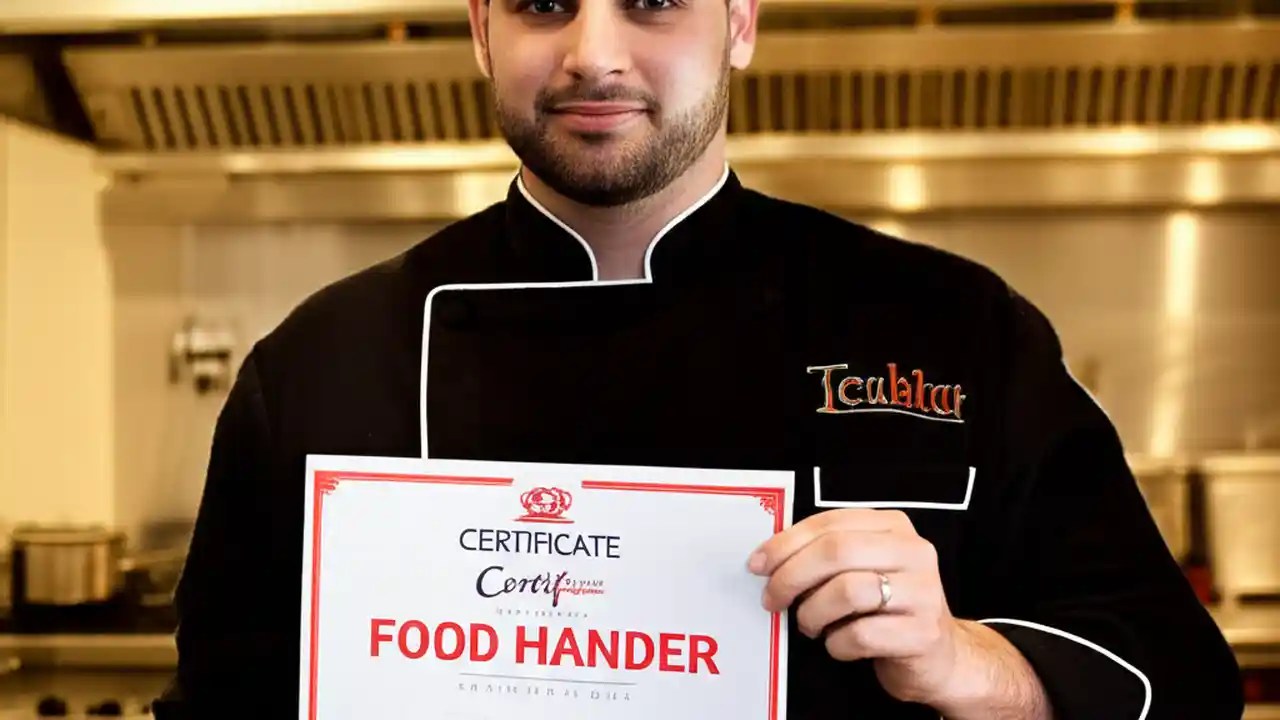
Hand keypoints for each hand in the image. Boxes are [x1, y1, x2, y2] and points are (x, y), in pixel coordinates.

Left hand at [747, 508, 961, 704]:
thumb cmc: (889, 609)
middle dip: (791, 576)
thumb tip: (768, 557)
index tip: (758, 563)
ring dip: (813, 613)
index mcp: (894, 527)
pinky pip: (861, 634)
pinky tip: (838, 643)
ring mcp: (923, 592)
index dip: (786, 543)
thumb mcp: (862, 569)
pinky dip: (836, 643)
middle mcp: (914, 552)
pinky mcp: (923, 633)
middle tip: (772, 598)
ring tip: (810, 624)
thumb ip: (825, 554)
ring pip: (848, 591)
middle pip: (836, 552)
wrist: (939, 656)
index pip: (830, 523)